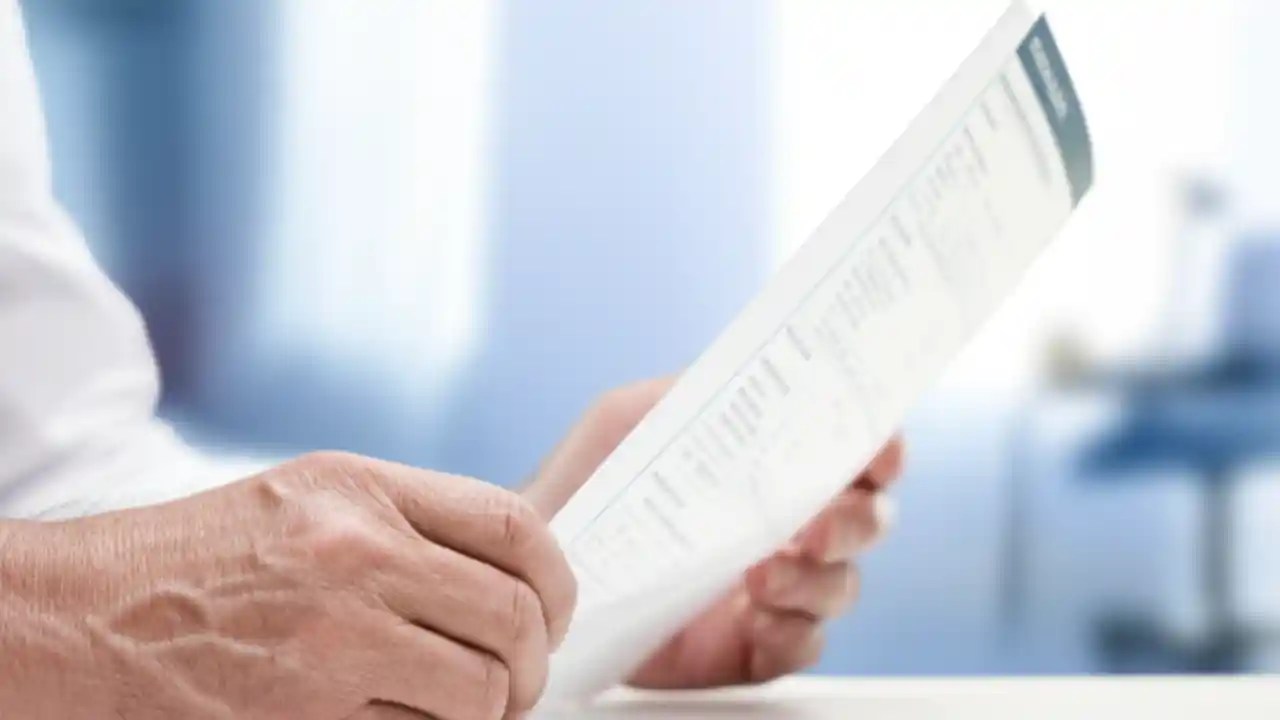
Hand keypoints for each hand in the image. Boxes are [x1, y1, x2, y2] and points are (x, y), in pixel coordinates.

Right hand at [0, 452, 575, 718]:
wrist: (92, 619)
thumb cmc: (200, 560)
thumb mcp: (310, 500)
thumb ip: (410, 523)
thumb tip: (509, 571)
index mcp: (363, 492)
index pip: (514, 525)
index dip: (558, 577)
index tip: (556, 607)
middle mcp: (356, 554)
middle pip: (514, 614)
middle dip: (534, 658)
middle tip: (519, 676)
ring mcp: (334, 638)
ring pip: (480, 690)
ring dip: (489, 709)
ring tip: (467, 706)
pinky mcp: (309, 714)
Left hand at [525, 378, 903, 688]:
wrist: (539, 558)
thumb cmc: (586, 480)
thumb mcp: (633, 415)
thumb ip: (696, 392)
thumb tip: (760, 378)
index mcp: (770, 466)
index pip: (851, 454)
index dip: (879, 451)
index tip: (879, 453)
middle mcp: (784, 525)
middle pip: (866, 521)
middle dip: (857, 522)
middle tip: (814, 526)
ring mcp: (772, 587)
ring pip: (840, 586)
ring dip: (816, 581)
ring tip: (761, 578)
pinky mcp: (750, 645)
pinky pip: (803, 644)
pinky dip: (792, 632)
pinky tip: (755, 619)